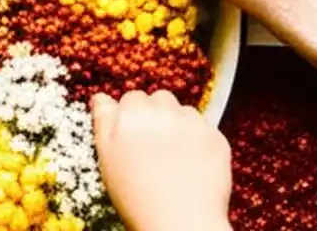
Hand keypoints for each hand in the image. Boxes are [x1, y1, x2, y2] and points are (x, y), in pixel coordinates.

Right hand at [92, 91, 231, 230]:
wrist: (179, 224)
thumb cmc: (137, 198)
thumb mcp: (107, 160)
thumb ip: (103, 122)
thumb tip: (101, 98)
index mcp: (129, 117)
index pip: (131, 98)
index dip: (131, 117)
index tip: (134, 136)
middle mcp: (161, 113)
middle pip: (158, 99)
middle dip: (156, 115)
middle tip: (153, 146)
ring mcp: (191, 124)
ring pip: (182, 110)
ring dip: (178, 123)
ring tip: (173, 155)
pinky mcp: (215, 137)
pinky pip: (205, 126)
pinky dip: (199, 138)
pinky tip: (191, 162)